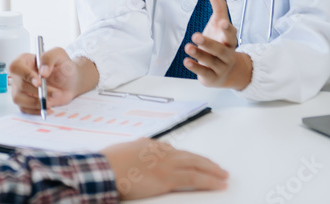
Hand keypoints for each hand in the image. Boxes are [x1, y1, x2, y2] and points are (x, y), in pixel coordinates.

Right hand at [8, 48, 96, 113]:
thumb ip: (49, 57)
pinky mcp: (25, 101)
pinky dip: (35, 110)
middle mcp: (20, 75)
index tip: (39, 82)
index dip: (25, 75)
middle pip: (19, 85)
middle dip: (37, 91)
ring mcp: (20, 89)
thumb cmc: (63, 66)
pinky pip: (24, 109)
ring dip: (35, 102)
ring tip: (50, 102)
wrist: (70, 81)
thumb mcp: (59, 54)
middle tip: (54, 93)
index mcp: (24, 61)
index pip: (16, 67)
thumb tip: (42, 72)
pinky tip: (47, 107)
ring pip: (18, 98)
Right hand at [101, 138, 227, 198]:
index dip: (188, 159)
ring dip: (213, 171)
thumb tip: (141, 153)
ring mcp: (166, 163)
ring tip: (224, 176)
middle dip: (206, 163)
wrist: (105, 169)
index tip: (196, 163)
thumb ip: (137, 152)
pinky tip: (218, 184)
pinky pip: (194, 178)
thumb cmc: (108, 163)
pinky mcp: (167, 177)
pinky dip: (209, 181)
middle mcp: (161, 151)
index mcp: (150, 145)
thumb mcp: (124, 152)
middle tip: (219, 169)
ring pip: (197, 165)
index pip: (174, 151)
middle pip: (190, 156)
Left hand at [183, 0, 251, 89]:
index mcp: (230, 41)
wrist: (228, 72)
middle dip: (209, 43)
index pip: (231, 34)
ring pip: (211, 61)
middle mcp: (227, 54)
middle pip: (220, 50)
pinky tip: (187, 61)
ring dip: (199, 54)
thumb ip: (218, 8)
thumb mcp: (220, 25)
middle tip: (196, 35)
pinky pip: (204, 72)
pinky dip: (196, 67)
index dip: (227, 29)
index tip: (221, 22)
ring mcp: (220, 67)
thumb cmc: (221, 43)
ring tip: (188, 47)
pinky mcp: (211, 77)